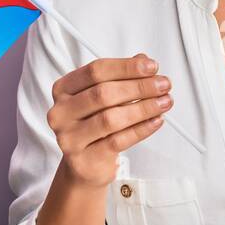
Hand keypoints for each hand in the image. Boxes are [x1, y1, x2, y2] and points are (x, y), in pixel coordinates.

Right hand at [47, 53, 171, 187]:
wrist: (84, 164)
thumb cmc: (94, 125)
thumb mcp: (104, 97)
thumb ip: (121, 77)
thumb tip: (144, 60)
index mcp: (64, 89)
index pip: (96, 71)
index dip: (126, 67)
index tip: (151, 67)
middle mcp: (61, 112)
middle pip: (103, 93)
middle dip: (139, 87)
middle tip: (163, 85)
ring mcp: (69, 137)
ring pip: (111, 118)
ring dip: (144, 108)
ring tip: (163, 103)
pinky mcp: (84, 159)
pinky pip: (118, 141)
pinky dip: (141, 129)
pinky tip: (155, 121)